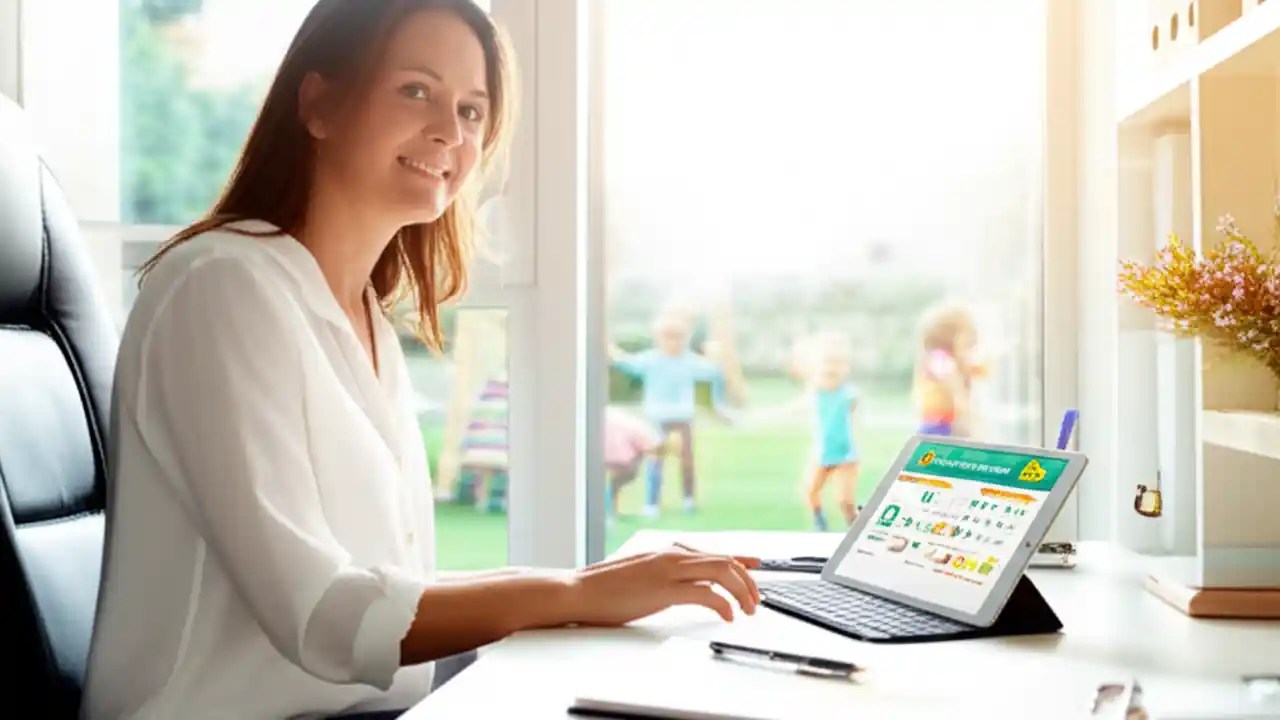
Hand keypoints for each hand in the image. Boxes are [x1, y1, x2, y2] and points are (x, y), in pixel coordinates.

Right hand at [566, 544, 760, 625]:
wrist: (578, 590)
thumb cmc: (604, 588)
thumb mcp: (640, 575)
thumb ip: (662, 574)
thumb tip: (680, 582)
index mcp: (667, 552)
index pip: (713, 552)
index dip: (740, 559)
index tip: (756, 565)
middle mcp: (671, 556)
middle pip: (724, 560)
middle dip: (746, 580)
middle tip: (754, 600)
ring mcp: (668, 570)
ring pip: (721, 572)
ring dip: (740, 591)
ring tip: (746, 609)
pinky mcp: (663, 590)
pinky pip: (705, 594)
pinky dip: (722, 604)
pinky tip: (726, 615)